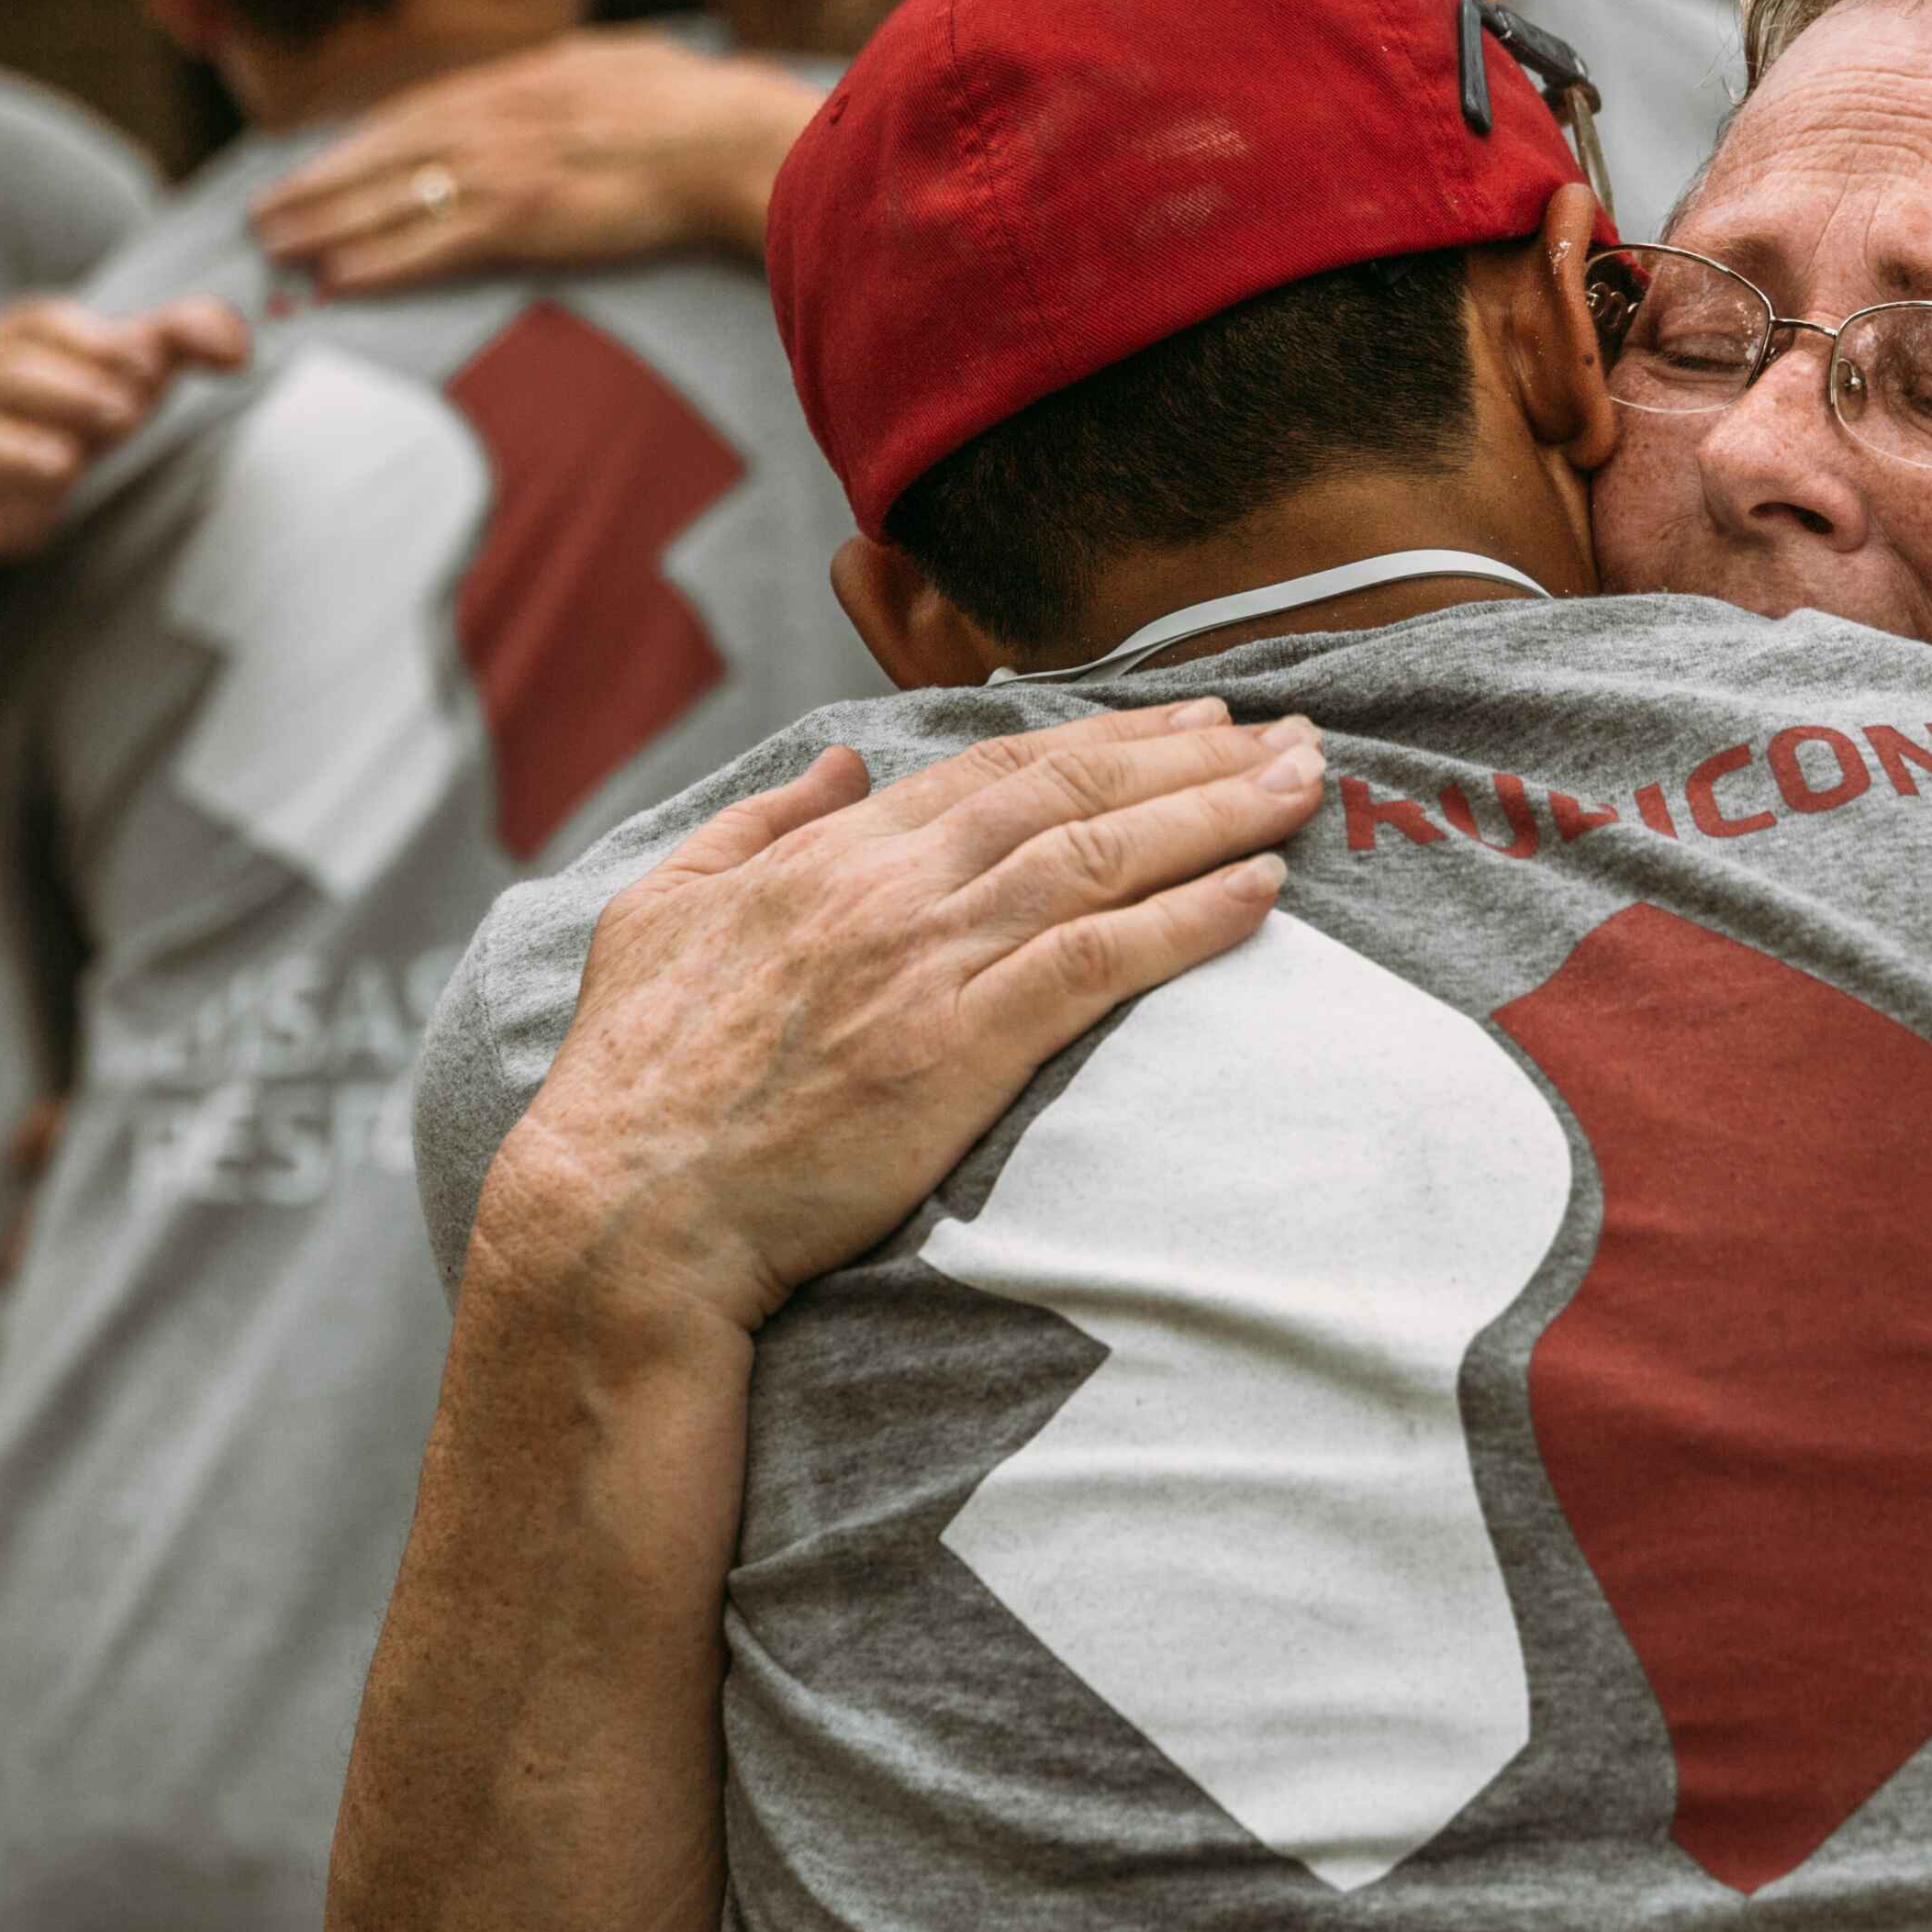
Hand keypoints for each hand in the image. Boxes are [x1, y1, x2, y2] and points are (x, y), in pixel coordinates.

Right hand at [0, 296, 248, 563]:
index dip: (91, 338)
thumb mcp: (112, 377)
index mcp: (20, 348)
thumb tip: (237, 345)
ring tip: (65, 464)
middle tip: (126, 414)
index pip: (38, 321)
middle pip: (6, 373)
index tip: (148, 361)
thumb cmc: (51, 416)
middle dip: (66, 388)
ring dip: (16, 449)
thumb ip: (176, 343)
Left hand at [249, 32, 818, 295]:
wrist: (724, 138)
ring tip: (273, 249)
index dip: (353, 145)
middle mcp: (490, 120)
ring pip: (386, 199)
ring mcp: (498, 169)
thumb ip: (572, 72)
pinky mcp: (516, 220)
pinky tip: (336, 280)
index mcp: (514, 83)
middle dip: (312, 186)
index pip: (411, 115)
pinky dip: (374, 264)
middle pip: (378, 154)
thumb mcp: (619, 61)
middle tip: (258, 214)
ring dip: (321, 225)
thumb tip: (562, 72)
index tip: (313, 166)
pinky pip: (427, 247)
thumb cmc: (692, 103)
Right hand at [482, 703, 1329, 1341]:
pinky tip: (1260, 893)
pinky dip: (1189, 918)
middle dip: (1191, 755)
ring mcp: (928, 965)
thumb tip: (839, 765)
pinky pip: (1099, 962)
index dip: (1105, 737)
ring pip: (1102, 859)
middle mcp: (891, 890)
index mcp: (830, 855)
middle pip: (1070, 793)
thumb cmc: (633, 1076)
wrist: (628, 1211)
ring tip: (1303, 788)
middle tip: (1288, 733)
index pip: (995, 768)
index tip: (1188, 720)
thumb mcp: (658, 911)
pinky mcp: (959, 1051)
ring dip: (1218, 815)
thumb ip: (755, 824)